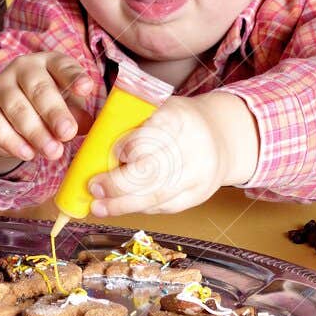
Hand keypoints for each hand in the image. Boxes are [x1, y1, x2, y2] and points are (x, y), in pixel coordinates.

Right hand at [0, 52, 95, 176]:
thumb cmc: (44, 105)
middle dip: (54, 112)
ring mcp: (0, 87)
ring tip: (53, 152)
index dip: (74, 76)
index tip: (86, 88)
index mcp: (48, 63)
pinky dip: (13, 142)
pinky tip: (28, 154)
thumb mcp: (64, 105)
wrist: (4, 114)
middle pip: (38, 88)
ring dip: (36, 132)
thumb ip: (76, 114)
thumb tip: (90, 126)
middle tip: (67, 133)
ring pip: (17, 108)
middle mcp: (22, 69)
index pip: (62, 65)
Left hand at [88, 91, 260, 216]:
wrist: (221, 136)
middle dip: (120, 183)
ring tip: (99, 206)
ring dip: (123, 204)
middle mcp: (194, 146)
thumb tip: (94, 143)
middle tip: (94, 186)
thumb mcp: (159, 107)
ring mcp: (199, 173)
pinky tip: (121, 207)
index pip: (156, 132)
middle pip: (156, 169)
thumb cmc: (178, 121)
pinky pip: (164, 206)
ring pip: (158, 194)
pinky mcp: (198, 194)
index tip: (115, 152)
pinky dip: (139, 207)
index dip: (134, 145)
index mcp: (179, 116)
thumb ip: (132, 122)